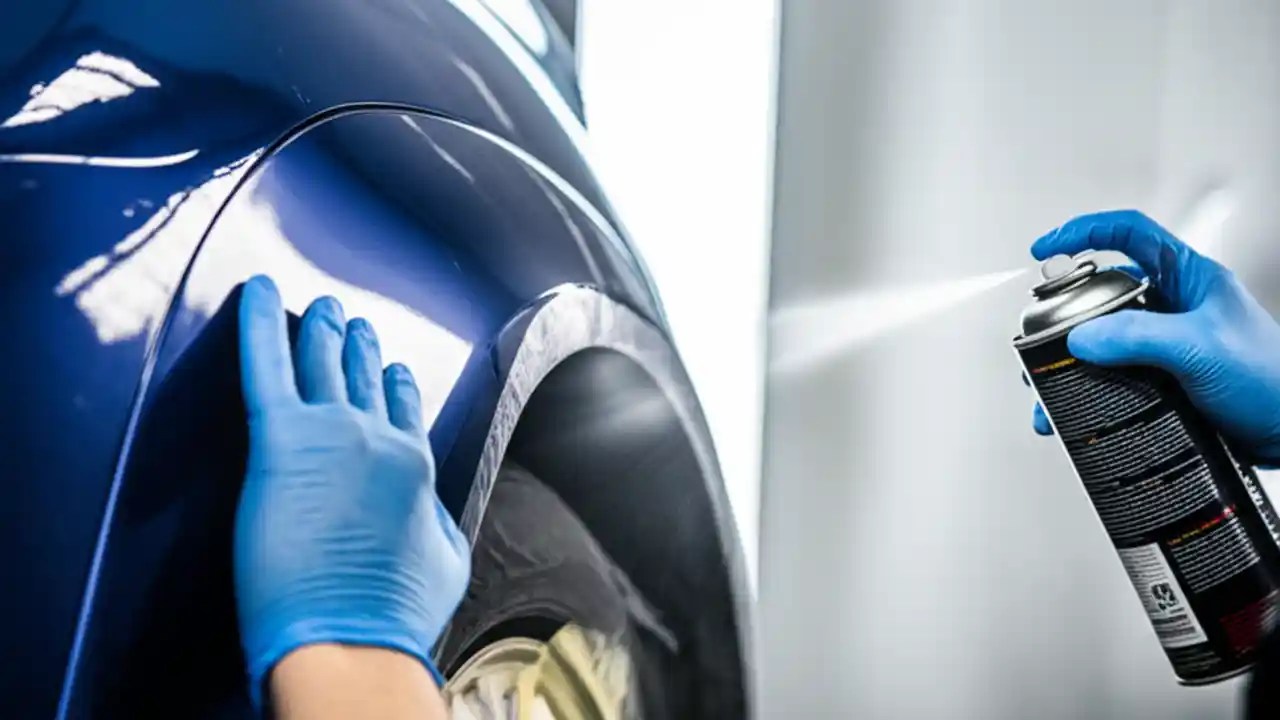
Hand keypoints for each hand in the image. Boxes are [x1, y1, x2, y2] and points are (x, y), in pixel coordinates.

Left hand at [234, 276, 469, 707]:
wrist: (356, 634)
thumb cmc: (396, 613)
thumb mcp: (444, 561)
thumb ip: (436, 524)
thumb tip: (433, 514)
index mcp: (414, 466)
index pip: (403, 410)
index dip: (395, 384)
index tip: (393, 368)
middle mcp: (378, 437)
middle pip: (365, 377)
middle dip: (357, 345)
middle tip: (350, 320)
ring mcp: (332, 431)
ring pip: (323, 360)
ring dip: (322, 328)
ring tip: (320, 308)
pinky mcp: (282, 439)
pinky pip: (268, 362)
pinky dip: (262, 320)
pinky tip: (258, 290)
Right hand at [1027, 210, 1279, 464]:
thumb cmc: (1274, 379)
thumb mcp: (1203, 347)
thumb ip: (1140, 337)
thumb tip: (1082, 336)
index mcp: (1189, 278)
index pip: (1130, 234)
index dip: (1085, 232)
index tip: (1046, 250)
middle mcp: (1172, 308)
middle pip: (1102, 295)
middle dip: (1063, 316)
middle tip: (1037, 337)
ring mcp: (1164, 345)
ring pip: (1100, 342)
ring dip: (1067, 363)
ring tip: (1047, 384)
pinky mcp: (1159, 381)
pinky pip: (1110, 379)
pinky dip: (1084, 395)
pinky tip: (1072, 412)